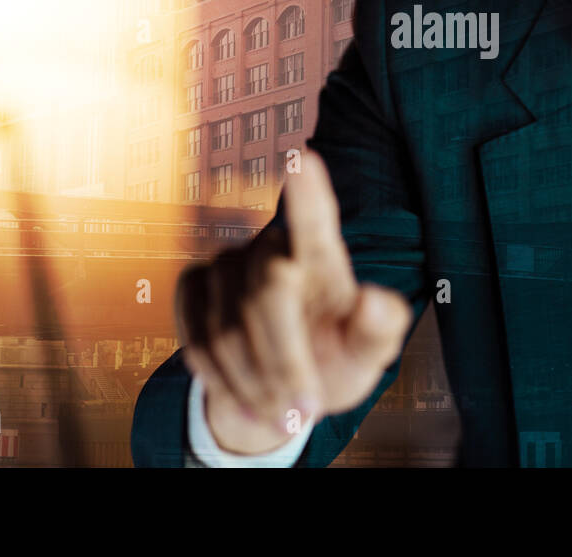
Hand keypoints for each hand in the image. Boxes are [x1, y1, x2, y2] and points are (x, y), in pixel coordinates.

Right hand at [176, 152, 412, 455]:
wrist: (283, 389)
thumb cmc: (336, 360)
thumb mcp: (368, 353)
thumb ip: (379, 329)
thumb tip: (377, 300)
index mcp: (323, 256)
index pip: (316, 219)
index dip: (309, 192)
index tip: (303, 157)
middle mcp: (271, 247)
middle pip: (270, 293)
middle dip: (285, 360)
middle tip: (306, 411)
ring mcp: (227, 263)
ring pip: (228, 327)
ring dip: (255, 383)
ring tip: (283, 414)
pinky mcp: (192, 286)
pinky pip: (196, 339)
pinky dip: (223, 381)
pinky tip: (246, 396)